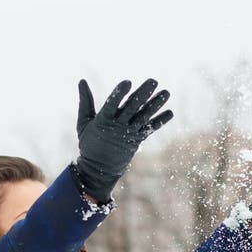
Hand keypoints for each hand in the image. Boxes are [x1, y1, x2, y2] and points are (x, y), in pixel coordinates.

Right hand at [73, 78, 173, 202]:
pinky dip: (160, 121)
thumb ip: (85, 101)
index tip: (127, 82)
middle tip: (153, 81)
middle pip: (132, 107)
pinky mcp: (136, 140)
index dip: (119, 93)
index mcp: (103, 121)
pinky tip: (170, 113)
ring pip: (144, 117)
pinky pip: (150, 129)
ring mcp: (129, 134)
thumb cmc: (90, 144)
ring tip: (166, 93)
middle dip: (143, 94)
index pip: (112, 104)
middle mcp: (118, 127)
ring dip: (156, 105)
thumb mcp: (84, 123)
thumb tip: (81, 80)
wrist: (98, 170)